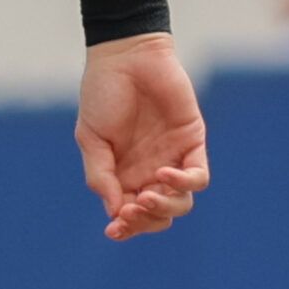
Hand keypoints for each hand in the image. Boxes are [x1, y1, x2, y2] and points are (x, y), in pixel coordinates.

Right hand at [75, 32, 206, 240]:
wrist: (126, 58)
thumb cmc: (102, 95)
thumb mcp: (90, 138)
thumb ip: (100, 175)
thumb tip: (115, 212)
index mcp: (123, 174)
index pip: (131, 213)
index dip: (125, 227)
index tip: (113, 229)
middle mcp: (150, 171)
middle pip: (159, 215)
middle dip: (145, 222)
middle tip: (129, 213)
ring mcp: (173, 158)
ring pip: (181, 202)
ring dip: (164, 207)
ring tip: (146, 198)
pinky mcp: (192, 143)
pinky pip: (198, 176)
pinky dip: (184, 182)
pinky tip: (163, 173)